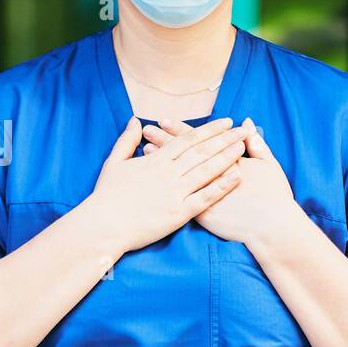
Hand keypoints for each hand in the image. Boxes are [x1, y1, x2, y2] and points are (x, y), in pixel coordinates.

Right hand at [86, 116, 248, 256]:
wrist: (104, 224)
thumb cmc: (105, 195)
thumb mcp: (113, 163)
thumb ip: (126, 141)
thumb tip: (135, 121)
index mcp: (155, 160)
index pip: (187, 139)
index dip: (208, 130)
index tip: (225, 122)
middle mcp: (168, 173)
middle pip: (202, 151)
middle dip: (225, 139)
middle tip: (243, 130)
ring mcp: (175, 192)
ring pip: (206, 170)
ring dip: (227, 157)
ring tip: (243, 148)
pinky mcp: (179, 212)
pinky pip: (205, 197)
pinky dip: (222, 186)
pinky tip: (237, 178)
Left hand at [141, 117, 302, 248]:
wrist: (273, 228)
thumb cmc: (274, 197)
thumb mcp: (269, 166)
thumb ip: (257, 144)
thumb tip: (248, 124)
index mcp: (225, 160)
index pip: (198, 141)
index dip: (180, 130)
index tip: (165, 121)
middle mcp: (211, 175)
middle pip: (182, 154)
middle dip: (164, 139)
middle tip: (148, 129)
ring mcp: (204, 195)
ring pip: (177, 173)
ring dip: (161, 159)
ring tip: (145, 146)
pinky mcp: (201, 214)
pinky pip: (177, 197)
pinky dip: (165, 185)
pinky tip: (154, 177)